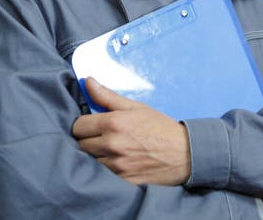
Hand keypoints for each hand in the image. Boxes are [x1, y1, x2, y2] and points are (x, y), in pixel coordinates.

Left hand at [72, 77, 190, 185]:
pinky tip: (117, 164)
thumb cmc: (160, 127)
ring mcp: (116, 165)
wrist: (184, 153)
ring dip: (96, 157)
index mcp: (113, 123)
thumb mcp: (136, 107)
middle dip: (88, 141)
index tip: (92, 126)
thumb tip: (87, 81)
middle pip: (80, 145)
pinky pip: (101, 177)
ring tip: (110, 152)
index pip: (77, 126)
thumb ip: (107, 96)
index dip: (84, 125)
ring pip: (88, 162)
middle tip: (102, 139)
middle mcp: (112, 144)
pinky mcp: (122, 181)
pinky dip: (105, 171)